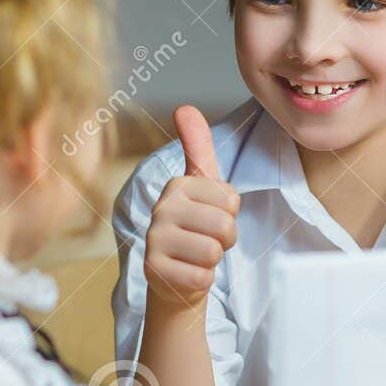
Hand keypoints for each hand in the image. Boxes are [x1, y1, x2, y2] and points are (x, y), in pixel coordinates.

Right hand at [143, 106, 238, 309]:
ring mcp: (153, 240)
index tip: (212, 217)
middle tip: (207, 240)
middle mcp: (160, 209)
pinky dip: (202, 279)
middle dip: (225, 239)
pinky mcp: (154, 271)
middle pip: (223, 225)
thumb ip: (198, 147)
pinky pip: (202, 276)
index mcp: (177, 185)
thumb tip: (184, 106)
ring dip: (213, 260)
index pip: (231, 200)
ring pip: (213, 252)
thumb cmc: (196, 227)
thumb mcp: (203, 187)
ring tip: (198, 256)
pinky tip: (188, 273)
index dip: (230, 215)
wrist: (176, 277)